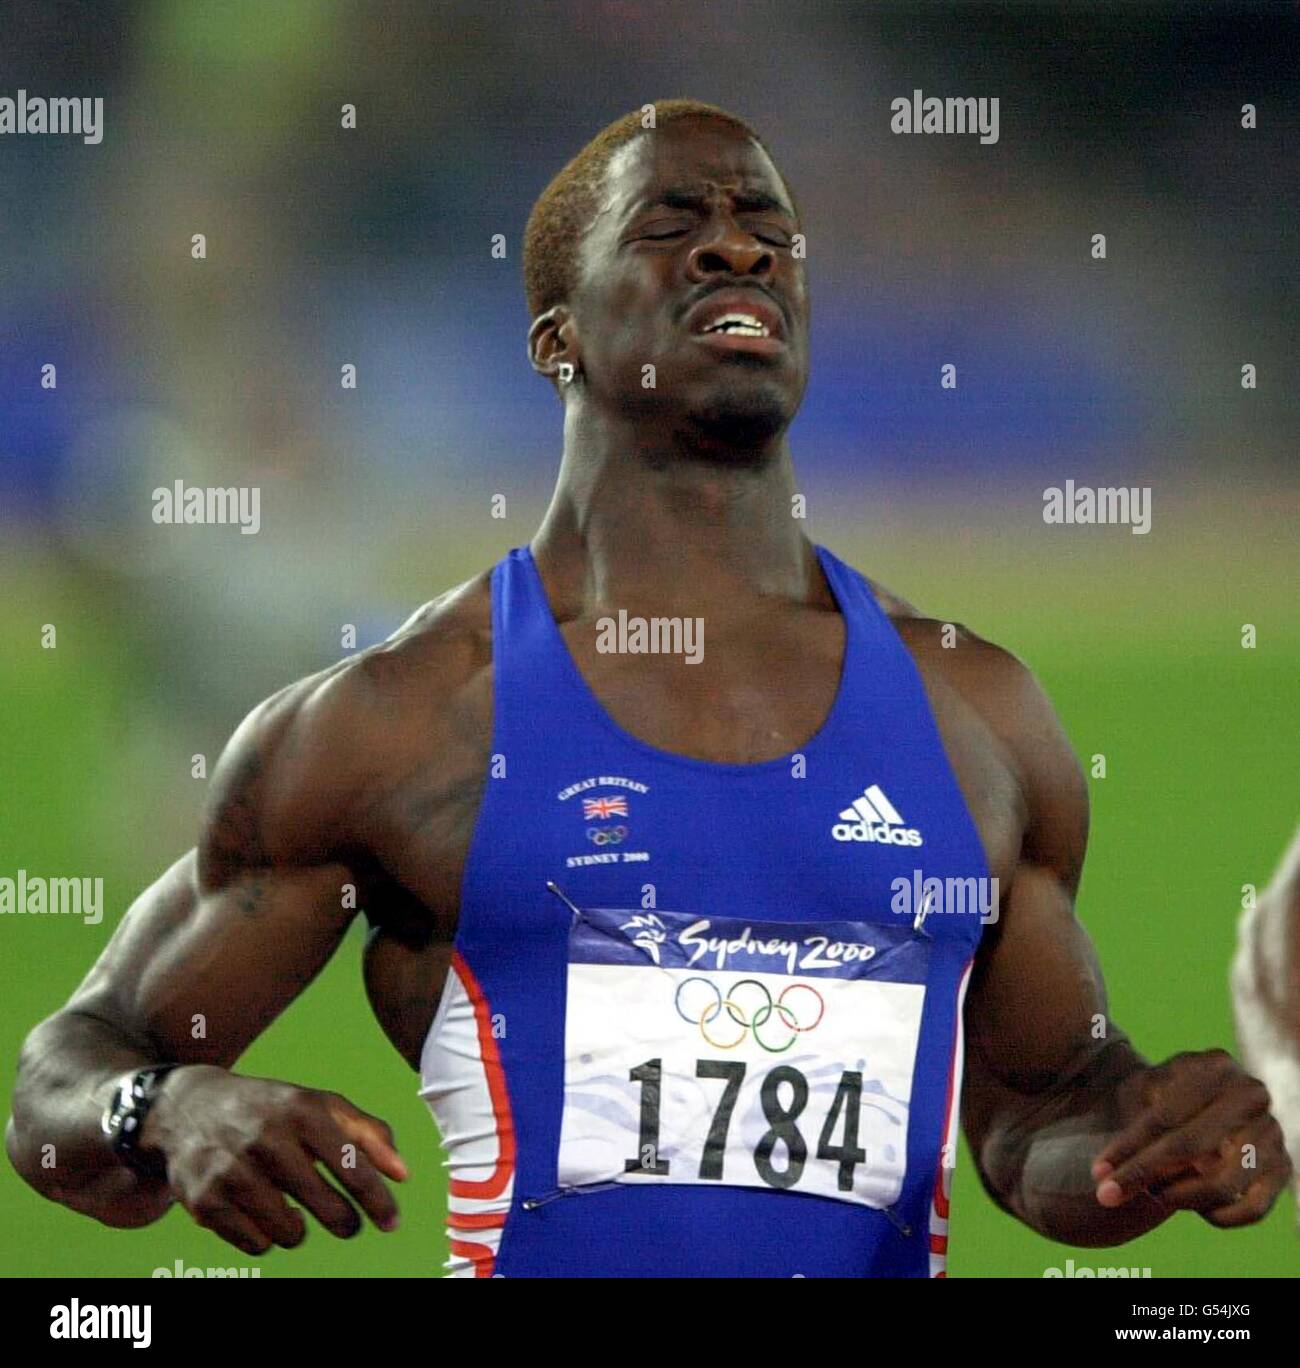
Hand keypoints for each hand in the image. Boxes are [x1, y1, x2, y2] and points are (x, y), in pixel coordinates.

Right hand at [140, 1065, 407, 1254]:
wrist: (190, 1107)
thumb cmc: (272, 1109)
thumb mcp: (319, 1105)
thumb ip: (366, 1133)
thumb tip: (402, 1174)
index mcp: (302, 1110)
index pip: (351, 1164)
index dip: (376, 1199)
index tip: (392, 1222)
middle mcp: (267, 1138)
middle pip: (324, 1204)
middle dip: (345, 1222)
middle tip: (348, 1224)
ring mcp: (232, 1170)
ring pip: (289, 1232)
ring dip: (299, 1229)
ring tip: (295, 1209)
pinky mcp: (204, 1200)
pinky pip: (256, 1243)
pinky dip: (265, 1235)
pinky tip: (260, 1212)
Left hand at [1091, 1049, 1290, 1226]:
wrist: (1209, 1099)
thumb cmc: (1166, 1094)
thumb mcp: (1146, 1087)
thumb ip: (1135, 1115)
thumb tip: (1113, 1166)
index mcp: (1215, 1065)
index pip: (1165, 1116)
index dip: (1128, 1147)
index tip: (1098, 1172)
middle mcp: (1251, 1094)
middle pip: (1189, 1146)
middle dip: (1143, 1173)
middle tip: (1108, 1194)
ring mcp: (1272, 1131)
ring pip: (1222, 1183)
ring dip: (1178, 1196)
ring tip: (1154, 1193)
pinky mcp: (1284, 1166)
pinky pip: (1253, 1208)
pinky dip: (1220, 1216)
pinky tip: (1193, 1208)